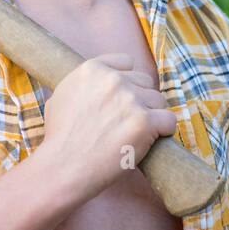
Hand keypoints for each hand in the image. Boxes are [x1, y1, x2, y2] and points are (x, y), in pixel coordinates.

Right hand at [37, 53, 176, 201]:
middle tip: (127, 121)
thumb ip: (80, 85)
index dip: (127, 81)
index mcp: (93, 69)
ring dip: (152, 116)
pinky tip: (153, 140)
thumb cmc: (59, 138)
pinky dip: (164, 131)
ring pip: (159, 101)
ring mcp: (130, 100)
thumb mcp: (60, 97)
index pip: (127, 62)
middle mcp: (113, 80)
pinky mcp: (144, 122)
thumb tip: (90, 85)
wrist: (63, 166)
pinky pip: (170, 121)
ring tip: (136, 134)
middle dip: (140, 99)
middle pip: (145, 82)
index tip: (122, 98)